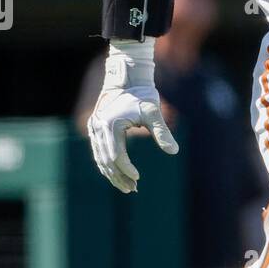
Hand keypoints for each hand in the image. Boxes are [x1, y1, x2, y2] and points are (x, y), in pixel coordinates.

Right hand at [87, 44, 177, 192]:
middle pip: (105, 160)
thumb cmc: (142, 94)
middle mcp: (98, 127)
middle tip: (133, 189)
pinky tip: (119, 173)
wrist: (127, 78)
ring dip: (112, 173)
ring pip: (100, 158)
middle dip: (119, 176)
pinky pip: (99, 151)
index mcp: (110, 125)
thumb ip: (162, 132)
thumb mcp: (154, 112)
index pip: (116, 155)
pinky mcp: (95, 128)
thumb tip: (174, 152)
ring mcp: (93, 128)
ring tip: (128, 186)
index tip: (138, 178)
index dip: (126, 169)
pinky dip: (108, 163)